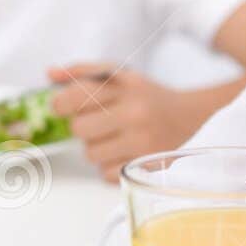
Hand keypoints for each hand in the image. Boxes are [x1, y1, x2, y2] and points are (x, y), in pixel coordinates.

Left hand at [48, 63, 194, 181]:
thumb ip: (85, 72)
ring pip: (91, 154)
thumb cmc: (150, 98)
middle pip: (79, 129)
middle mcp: (135, 112)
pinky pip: (106, 173)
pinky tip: (124, 153)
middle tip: (98, 124)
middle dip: (83, 128)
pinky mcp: (147, 166)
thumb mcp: (123, 76)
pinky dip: (110, 166)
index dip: (61, 104)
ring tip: (114, 139)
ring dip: (96, 149)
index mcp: (126, 86)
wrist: (195, 119)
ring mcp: (142, 142)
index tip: (62, 108)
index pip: (76, 96)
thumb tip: (49, 74)